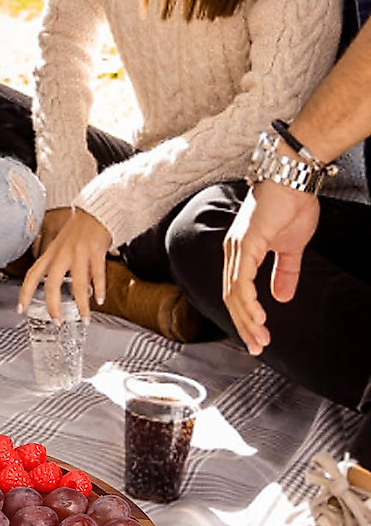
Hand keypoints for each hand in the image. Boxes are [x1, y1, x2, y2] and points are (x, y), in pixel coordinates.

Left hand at [17, 206, 111, 320]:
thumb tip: (53, 282)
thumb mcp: (60, 245)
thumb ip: (56, 263)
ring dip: (81, 304)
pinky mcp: (96, 251)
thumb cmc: (78, 229)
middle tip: (56, 321)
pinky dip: (100, 289)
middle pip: (52, 284)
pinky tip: (100, 299)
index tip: (20, 309)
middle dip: (53, 305)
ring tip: (84, 317)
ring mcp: (79, 253)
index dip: (24, 293)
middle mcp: (62, 254)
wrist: (96, 211)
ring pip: (78, 284)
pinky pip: (98, 274)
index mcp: (51, 253)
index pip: (32, 275)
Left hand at [222, 181, 319, 354]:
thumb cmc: (291, 206)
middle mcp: (232, 253)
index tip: (258, 338)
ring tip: (259, 337)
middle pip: (231, 298)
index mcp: (240, 254)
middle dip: (243, 325)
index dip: (245, 317)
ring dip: (246, 318)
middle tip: (256, 347)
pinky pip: (242, 277)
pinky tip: (256, 315)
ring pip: (234, 292)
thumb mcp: (291, 248)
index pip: (237, 293)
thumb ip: (284, 273)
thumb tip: (282, 298)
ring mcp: (236, 247)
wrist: (294, 178)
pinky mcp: (246, 242)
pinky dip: (247, 299)